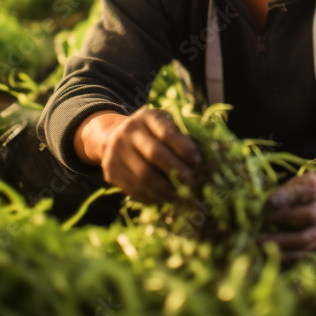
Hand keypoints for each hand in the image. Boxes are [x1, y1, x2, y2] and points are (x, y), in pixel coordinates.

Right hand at [75, 107, 200, 203]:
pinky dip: (153, 197)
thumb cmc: (152, 133)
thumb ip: (182, 136)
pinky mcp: (110, 172)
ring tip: (182, 195)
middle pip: (154, 154)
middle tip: (192, 183)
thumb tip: (205, 156)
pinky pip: (134, 189)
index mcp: (146, 117)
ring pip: (143, 176)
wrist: (114, 137)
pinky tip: (166, 198)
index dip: (183, 148)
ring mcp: (115, 152)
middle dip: (176, 171)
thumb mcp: (166, 125)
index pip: (166, 132)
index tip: (198, 161)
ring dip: (166, 189)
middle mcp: (128, 132)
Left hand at [259, 166, 315, 262]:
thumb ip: (286, 193)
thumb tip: (271, 203)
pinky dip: (283, 257)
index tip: (266, 218)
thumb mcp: (298, 183)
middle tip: (258, 239)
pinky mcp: (311, 245)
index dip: (286, 218)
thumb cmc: (305, 188)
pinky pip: (298, 256)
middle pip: (304, 237)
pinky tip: (267, 255)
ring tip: (260, 248)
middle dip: (280, 240)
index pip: (307, 215)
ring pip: (301, 250)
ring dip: (280, 251)